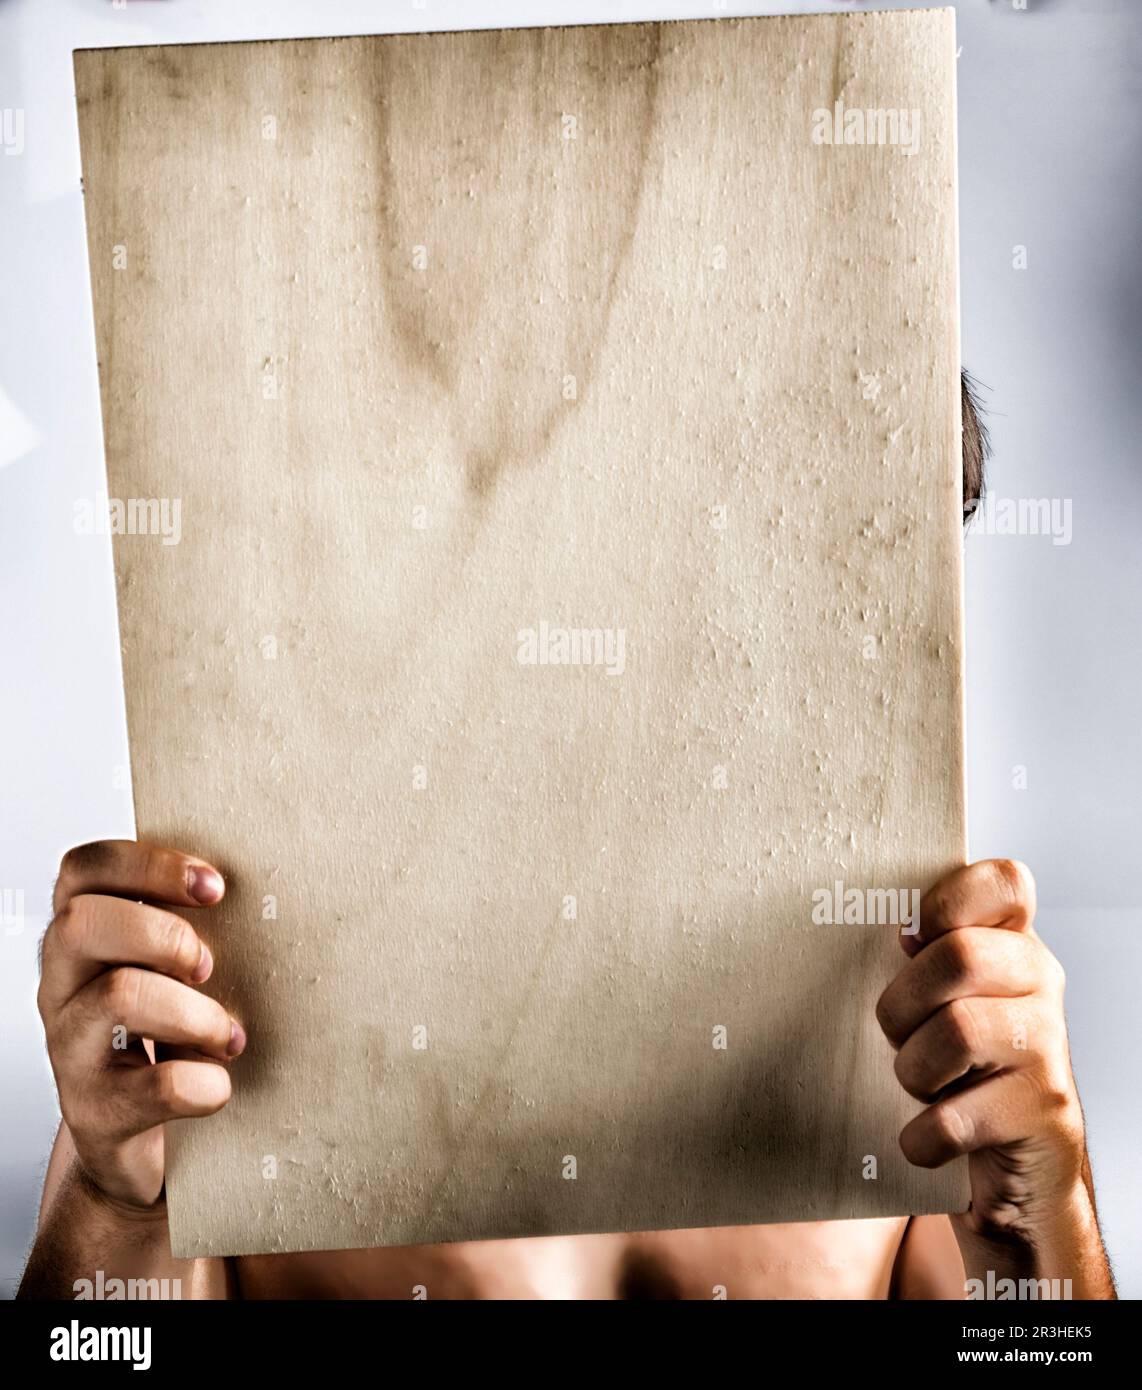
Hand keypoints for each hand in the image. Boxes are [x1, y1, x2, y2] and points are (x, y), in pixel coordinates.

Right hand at [38, 840, 241, 1211]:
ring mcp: (69, 1049)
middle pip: (83, 922)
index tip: (215, 887)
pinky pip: (153, 1086)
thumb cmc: (163, 1033)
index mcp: (81, 937)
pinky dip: (202, 1083)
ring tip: (229, 1035)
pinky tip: (219, 1084)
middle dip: (164, 934)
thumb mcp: (165, 970)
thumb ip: (189, 928)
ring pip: (119, 995)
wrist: (132, 1138)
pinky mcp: (94, 1112)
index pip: (85, 870)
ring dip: (195, 1012)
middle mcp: (62, 986)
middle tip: (210, 965)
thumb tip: (272, 891)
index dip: (148, 865)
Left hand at [876, 859, 1086, 1242]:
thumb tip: (899, 932)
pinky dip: (923, 1135)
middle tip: (897, 1034)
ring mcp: (1049, 1049)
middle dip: (903, 1002)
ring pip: (957, 1030)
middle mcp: (1041, 985)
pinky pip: (957, 1116)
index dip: (949, 899)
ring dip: (912, 1069)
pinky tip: (927, 1138)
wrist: (1016, 1175)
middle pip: (961, 955)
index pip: (1006, 882)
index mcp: (1013, 945)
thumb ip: (924, 959)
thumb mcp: (943, 1004)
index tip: (911, 937)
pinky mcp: (1045, 1113)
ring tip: (918, 1086)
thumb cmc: (960, 1074)